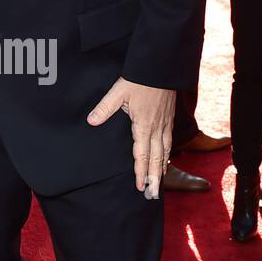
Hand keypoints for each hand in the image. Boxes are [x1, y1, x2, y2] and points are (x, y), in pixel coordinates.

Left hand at [87, 76, 174, 196]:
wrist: (161, 66)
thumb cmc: (140, 78)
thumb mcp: (118, 91)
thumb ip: (105, 108)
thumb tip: (91, 121)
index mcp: (144, 125)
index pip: (142, 154)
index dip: (140, 172)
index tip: (140, 187)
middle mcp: (157, 128)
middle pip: (157, 158)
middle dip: (154, 178)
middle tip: (153, 194)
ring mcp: (165, 123)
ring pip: (166, 151)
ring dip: (162, 168)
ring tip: (159, 181)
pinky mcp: (169, 118)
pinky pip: (170, 141)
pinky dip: (168, 154)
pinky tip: (166, 158)